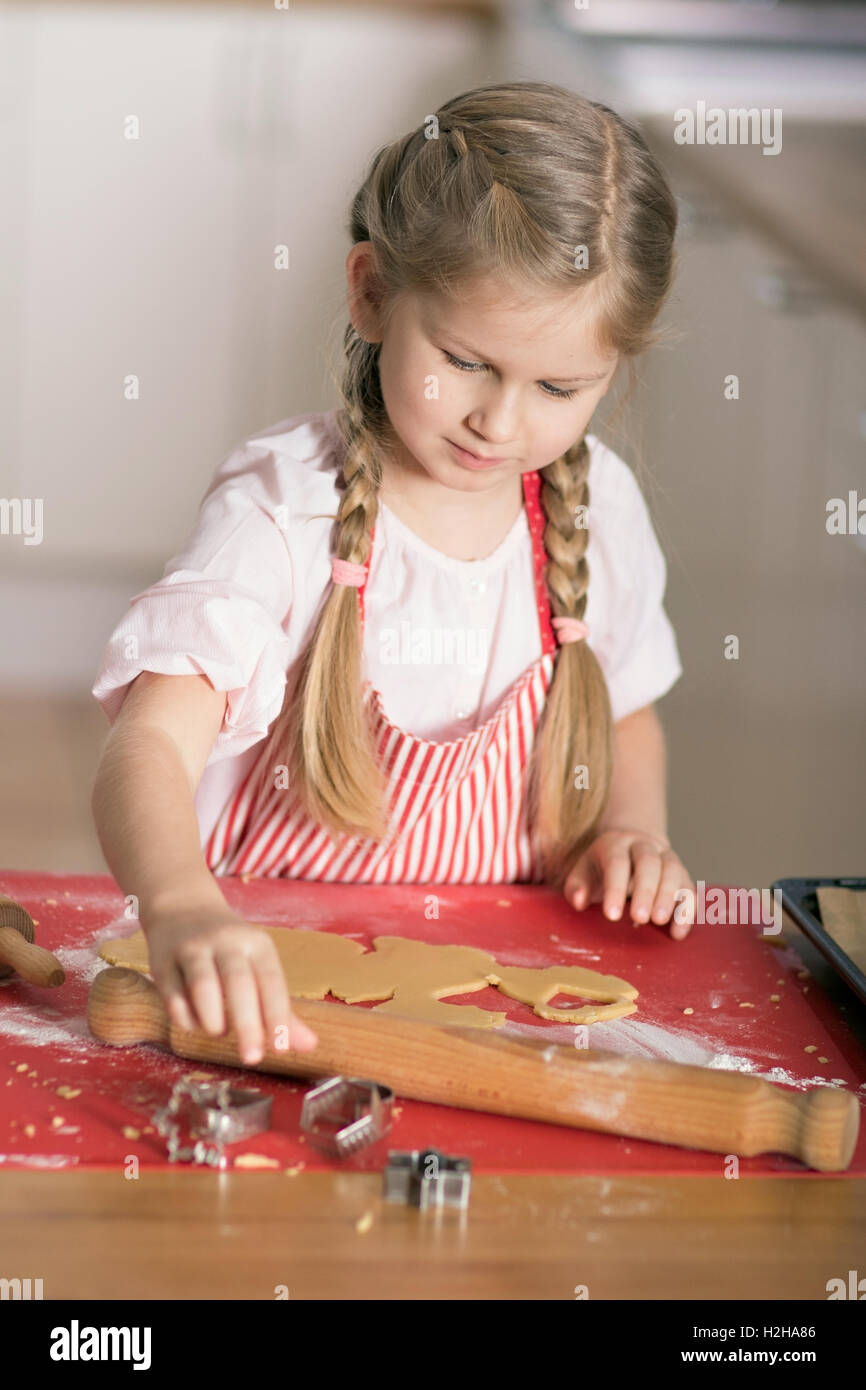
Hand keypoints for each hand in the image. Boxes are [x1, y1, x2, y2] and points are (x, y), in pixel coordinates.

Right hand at [142, 904, 317, 1063]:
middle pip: (238, 983)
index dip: (277, 1015)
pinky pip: (173, 996)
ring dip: (212, 1019)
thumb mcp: (259, 968)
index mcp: (256, 944)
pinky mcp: (163, 960)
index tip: (282, 1049)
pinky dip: (185, 1018)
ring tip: (219, 1033)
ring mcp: (193, 949)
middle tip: (251, 1058)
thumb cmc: (230, 949)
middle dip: (247, 1024)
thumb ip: (280, 1009)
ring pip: (203, 986)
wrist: (183, 909)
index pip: (271, 980)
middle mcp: (226, 942)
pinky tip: (194, 1024)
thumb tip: (308, 1046)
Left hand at [564, 827, 695, 939]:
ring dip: (669, 897)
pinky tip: (678, 932)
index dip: (615, 888)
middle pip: (649, 863)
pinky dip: (687, 910)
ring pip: (673, 870)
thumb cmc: (600, 868)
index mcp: (615, 844)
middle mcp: (644, 846)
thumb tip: (579, 902)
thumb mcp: (582, 872)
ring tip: (659, 921)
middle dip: (646, 891)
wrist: (630, 847)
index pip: (616, 863)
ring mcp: (666, 857)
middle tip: (640, 917)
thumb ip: (576, 886)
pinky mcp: (682, 874)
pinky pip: (689, 888)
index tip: (612, 916)